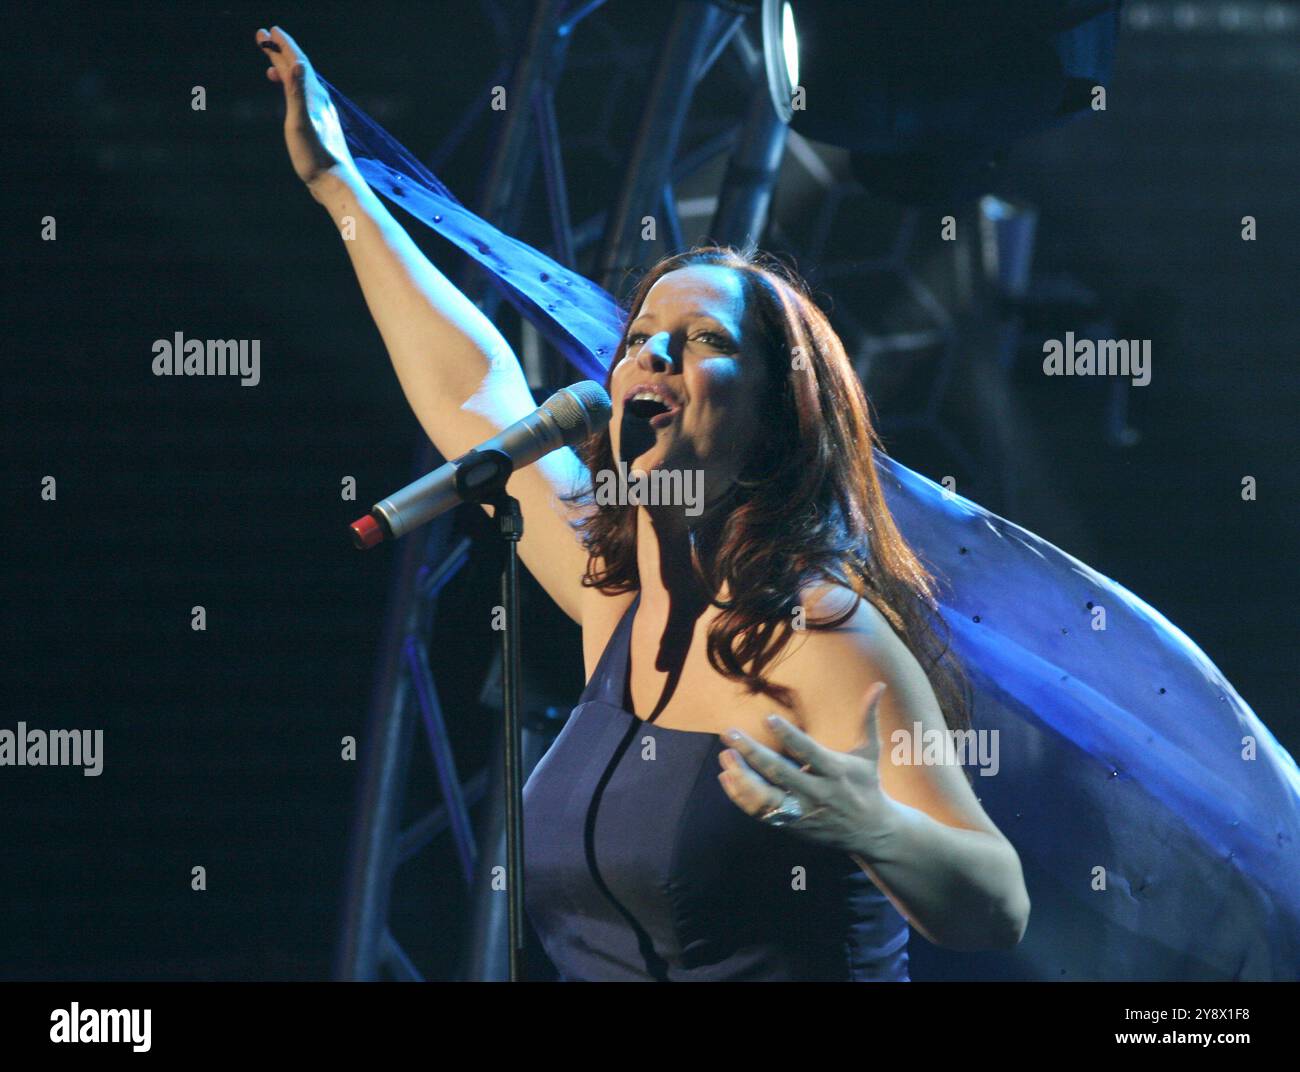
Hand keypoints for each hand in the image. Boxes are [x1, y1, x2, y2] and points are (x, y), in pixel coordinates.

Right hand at [254, 26, 358, 191]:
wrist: (336, 183)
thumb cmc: (315, 157)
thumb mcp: (300, 123)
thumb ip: (296, 93)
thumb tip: (297, 63)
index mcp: (314, 97)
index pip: (297, 62)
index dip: (283, 45)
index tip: (268, 30)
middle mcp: (320, 101)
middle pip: (299, 69)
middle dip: (281, 52)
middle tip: (262, 38)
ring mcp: (322, 114)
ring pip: (302, 85)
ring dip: (286, 71)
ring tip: (270, 68)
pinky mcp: (321, 126)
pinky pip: (305, 99)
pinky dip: (294, 92)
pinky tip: (291, 100)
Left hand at [717, 682, 896, 855]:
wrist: (872, 833)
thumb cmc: (868, 785)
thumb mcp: (870, 752)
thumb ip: (869, 719)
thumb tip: (878, 685)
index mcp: (836, 771)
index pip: (808, 752)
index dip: (789, 736)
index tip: (769, 718)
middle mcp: (817, 793)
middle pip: (779, 773)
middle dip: (752, 753)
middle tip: (730, 734)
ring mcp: (802, 811)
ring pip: (765, 798)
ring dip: (742, 778)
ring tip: (725, 757)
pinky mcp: (792, 825)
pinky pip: (761, 812)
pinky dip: (741, 796)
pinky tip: (727, 776)